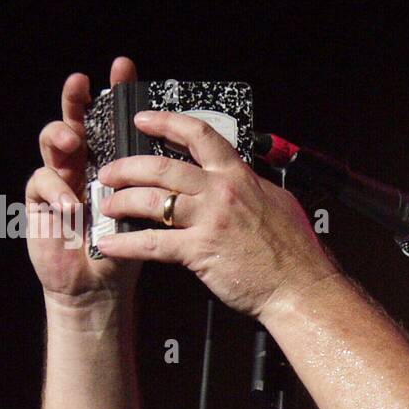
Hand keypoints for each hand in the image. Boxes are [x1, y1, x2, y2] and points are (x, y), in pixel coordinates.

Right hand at [26, 56, 142, 308]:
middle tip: (80, 82)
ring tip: (73, 143)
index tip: (123, 66)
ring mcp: (60, 178)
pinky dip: (55, 189)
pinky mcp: (40, 199)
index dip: (117, 93)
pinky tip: (70, 204)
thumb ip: (156, 185)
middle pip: (78, 120)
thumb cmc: (127, 247)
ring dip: (62, 137)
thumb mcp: (148, 213)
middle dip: (77, 99)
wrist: (100, 287)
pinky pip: (42, 181)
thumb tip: (184, 156)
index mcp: (114, 161)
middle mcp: (86, 163)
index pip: (115, 121)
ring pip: (53, 142)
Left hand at [93, 110, 340, 319]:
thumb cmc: (296, 253)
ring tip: (107, 205)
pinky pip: (153, 243)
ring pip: (152, 199)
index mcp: (240, 176)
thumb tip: (242, 179)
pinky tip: (109, 244)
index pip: (200, 135)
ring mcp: (210, 220)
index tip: (144, 120)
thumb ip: (253, 188)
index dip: (166, 123)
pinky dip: (126, 244)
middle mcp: (222, 191)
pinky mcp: (200, 251)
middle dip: (127, 167)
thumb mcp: (278, 204)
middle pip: (162, 166)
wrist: (302, 287)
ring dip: (122, 201)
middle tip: (110, 172)